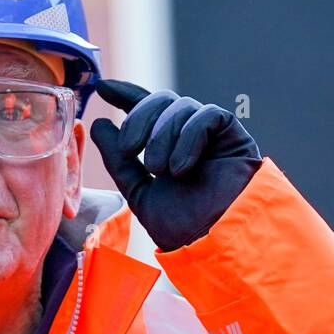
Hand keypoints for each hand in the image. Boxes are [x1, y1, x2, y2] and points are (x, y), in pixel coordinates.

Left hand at [90, 80, 260, 251]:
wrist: (217, 245)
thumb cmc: (182, 228)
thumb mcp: (139, 192)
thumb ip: (119, 161)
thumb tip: (99, 125)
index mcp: (169, 148)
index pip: (148, 110)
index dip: (126, 95)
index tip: (103, 87)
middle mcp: (191, 137)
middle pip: (162, 99)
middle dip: (139, 117)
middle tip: (129, 147)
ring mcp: (214, 136)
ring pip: (181, 106)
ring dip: (163, 135)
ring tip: (160, 170)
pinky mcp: (235, 136)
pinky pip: (207, 115)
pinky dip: (189, 136)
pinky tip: (182, 167)